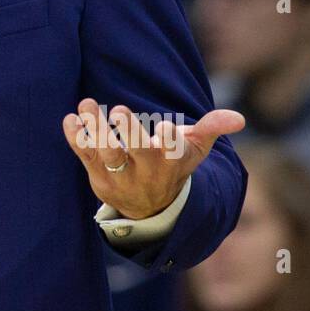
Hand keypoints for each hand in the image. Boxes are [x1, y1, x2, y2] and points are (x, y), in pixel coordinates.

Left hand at [62, 98, 244, 218]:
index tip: (162, 125)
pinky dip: (75, 138)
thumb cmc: (174, 165)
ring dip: (95, 129)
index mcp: (170, 162)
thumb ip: (212, 128)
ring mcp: (119, 176)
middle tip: (119, 110)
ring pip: (106, 154)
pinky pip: (83, 156)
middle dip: (129, 132)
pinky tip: (70, 119)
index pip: (171, 151)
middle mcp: (145, 171)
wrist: (150, 206)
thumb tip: (239, 119)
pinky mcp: (97, 176)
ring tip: (86, 104)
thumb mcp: (195, 149)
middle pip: (136, 153)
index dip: (167, 139)